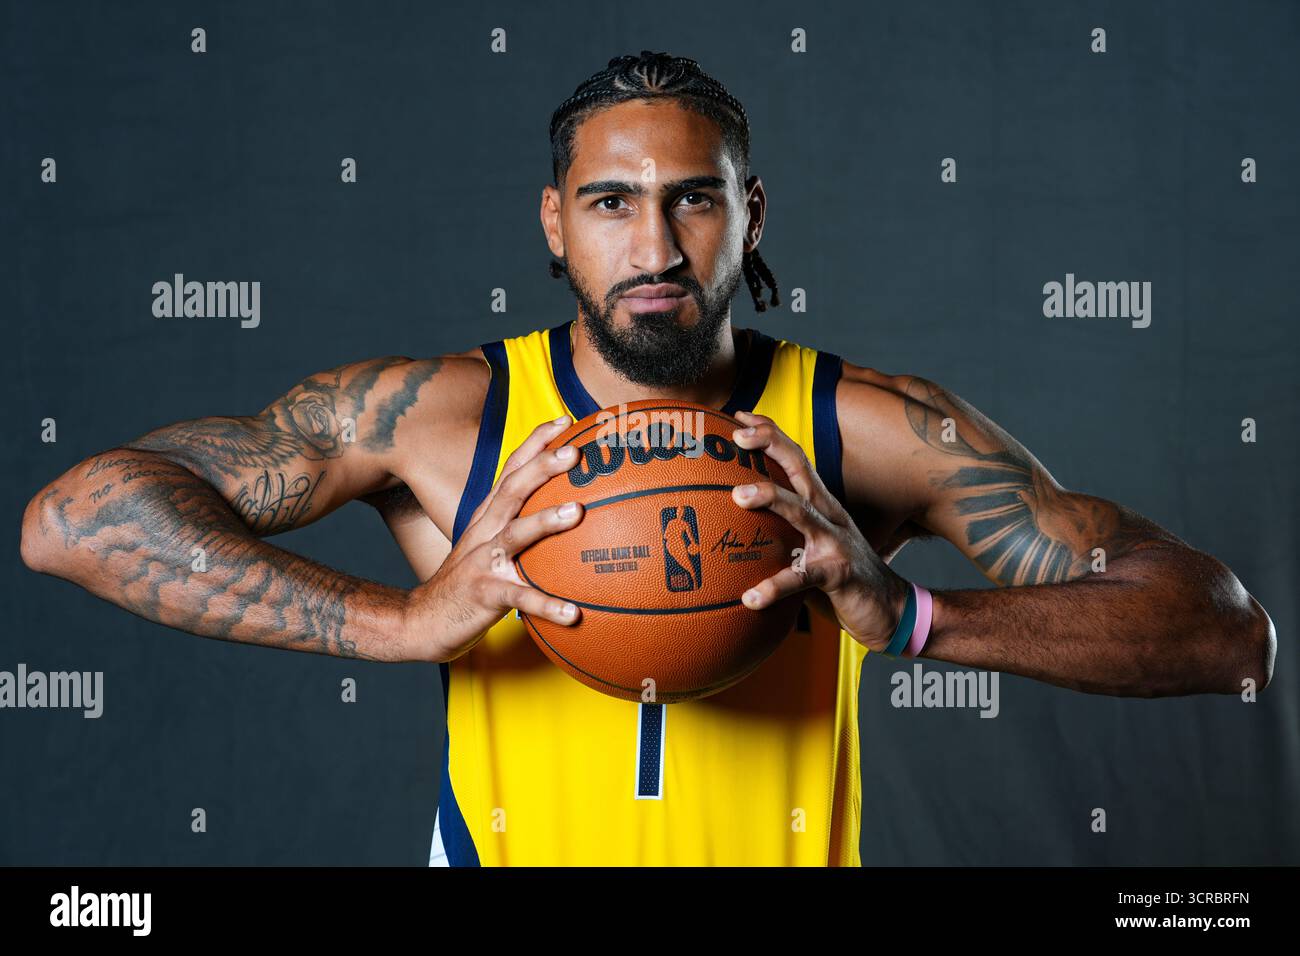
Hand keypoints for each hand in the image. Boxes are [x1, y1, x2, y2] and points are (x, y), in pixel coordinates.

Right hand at [402, 415, 584, 661]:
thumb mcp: (489, 547)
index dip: (535, 443)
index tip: (565, 421)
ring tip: (578, 512)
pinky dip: (546, 605)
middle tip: (574, 451)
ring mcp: (481, 562)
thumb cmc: (467, 583)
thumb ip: (520, 528)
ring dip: (544, 521)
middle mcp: (483, 533)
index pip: (511, 471)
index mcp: (487, 518)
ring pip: (513, 536)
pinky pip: (518, 599)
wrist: (422, 621)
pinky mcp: (483, 596)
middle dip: (541, 466)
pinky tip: (573, 613)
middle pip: (511, 491)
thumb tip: (568, 514)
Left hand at [729, 409, 909, 652]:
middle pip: (800, 469)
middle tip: (737, 435)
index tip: (740, 416)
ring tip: (737, 496)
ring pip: (801, 512)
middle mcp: (830, 516)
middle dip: (771, 445)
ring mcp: (836, 542)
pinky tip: (749, 599)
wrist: (893, 610)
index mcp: (822, 507)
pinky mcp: (839, 574)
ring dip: (770, 498)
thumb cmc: (843, 578)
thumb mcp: (812, 548)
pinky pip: (802, 577)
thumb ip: (783, 535)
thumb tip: (737, 532)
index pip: (796, 460)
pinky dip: (774, 587)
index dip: (771, 435)